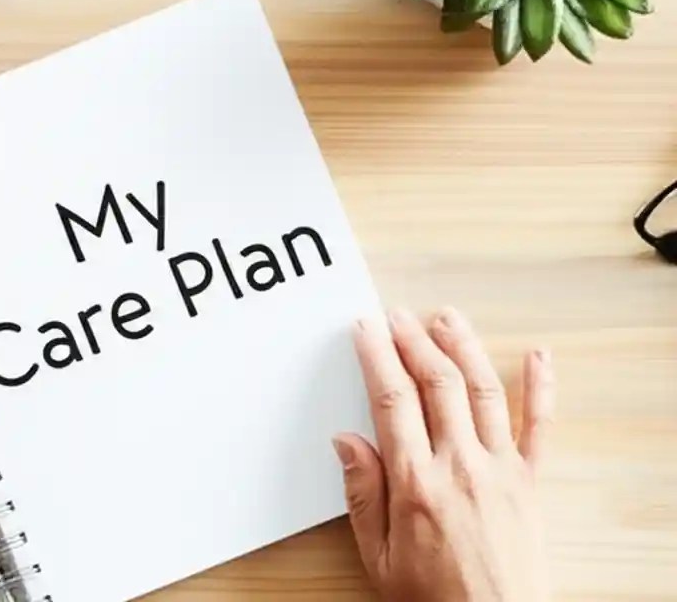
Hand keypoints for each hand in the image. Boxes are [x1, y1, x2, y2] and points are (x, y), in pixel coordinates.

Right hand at [334, 307, 555, 601]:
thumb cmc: (433, 600)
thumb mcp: (378, 557)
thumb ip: (363, 495)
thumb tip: (347, 441)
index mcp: (417, 484)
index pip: (392, 400)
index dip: (377, 356)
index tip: (365, 329)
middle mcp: (462, 467)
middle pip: (438, 384)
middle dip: (414, 340)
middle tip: (398, 315)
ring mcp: (502, 471)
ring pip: (484, 391)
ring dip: (463, 348)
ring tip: (446, 318)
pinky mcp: (531, 484)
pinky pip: (540, 427)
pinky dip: (541, 387)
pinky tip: (537, 355)